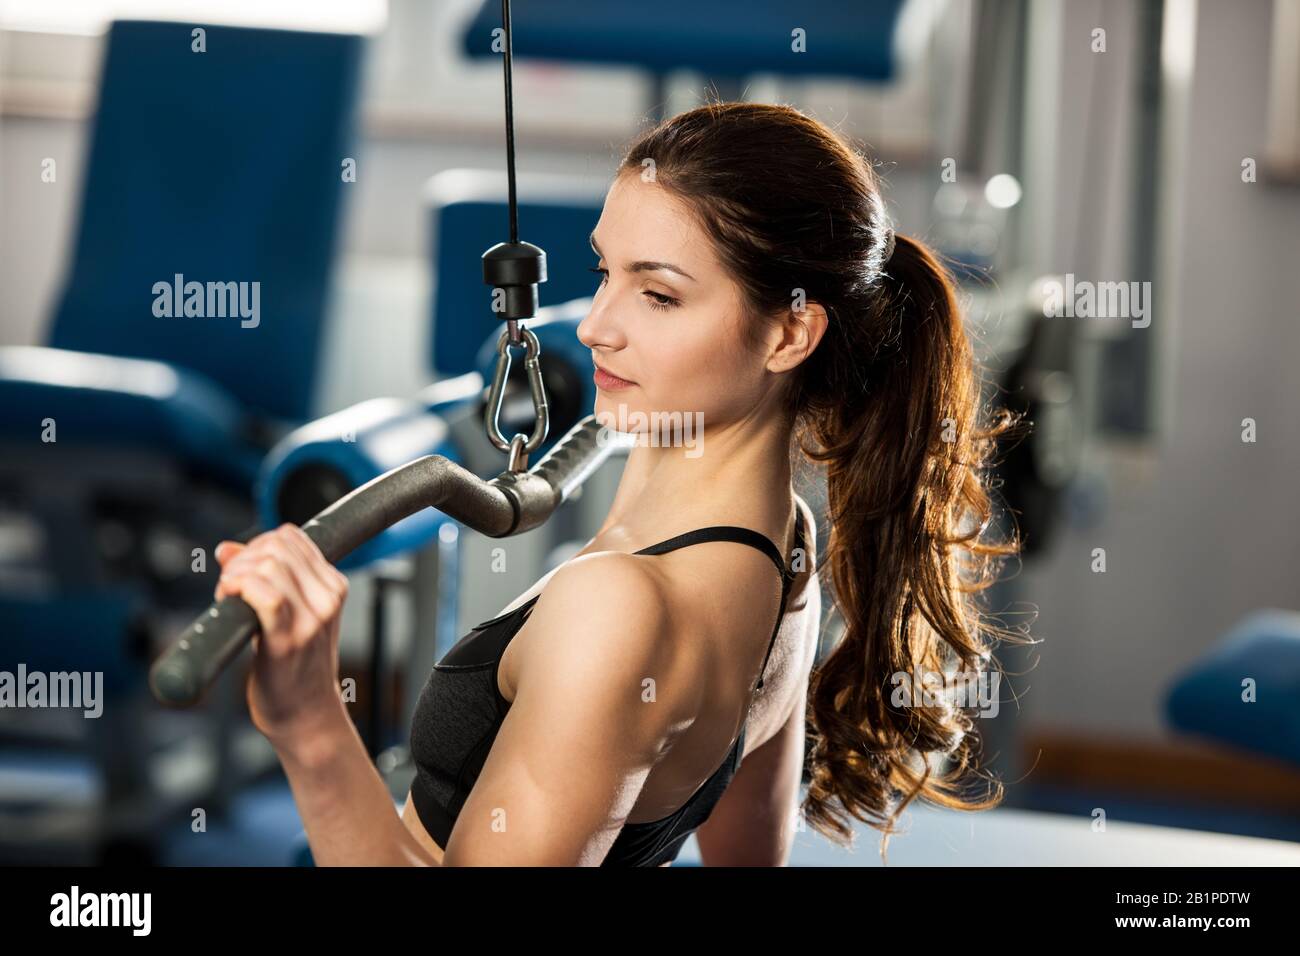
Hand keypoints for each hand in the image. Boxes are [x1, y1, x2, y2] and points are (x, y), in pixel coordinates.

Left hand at [215, 524, 349, 750]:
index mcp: (333, 586)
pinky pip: (264, 594)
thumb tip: (226, 549)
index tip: (244, 568)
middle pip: (277, 546)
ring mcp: (312, 619)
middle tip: (231, 585)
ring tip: (230, 596)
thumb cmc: (295, 666)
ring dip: (236, 574)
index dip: (257, 545)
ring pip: (269, 565)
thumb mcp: (290, 613)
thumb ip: (262, 576)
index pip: (291, 536)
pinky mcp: (288, 639)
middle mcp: (328, 598)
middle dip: (243, 558)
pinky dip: (239, 588)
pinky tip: (229, 599)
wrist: (305, 713)